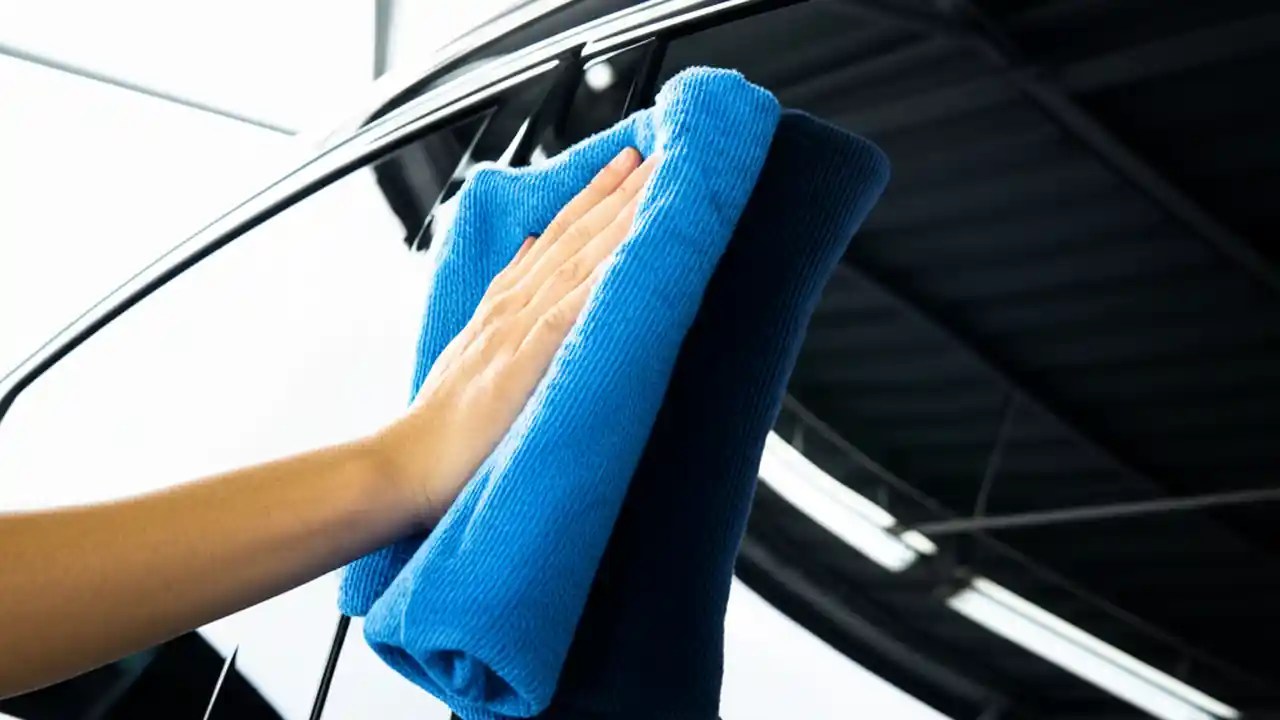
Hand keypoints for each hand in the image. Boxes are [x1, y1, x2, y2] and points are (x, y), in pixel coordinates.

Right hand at [372, 148, 657, 525]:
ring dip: (619, 219)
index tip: (628, 161)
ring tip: (657, 184)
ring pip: (578, 261)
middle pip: (575, 236)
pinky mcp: (524, 362)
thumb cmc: (446, 422)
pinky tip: (630, 256)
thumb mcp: (474, 348)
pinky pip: (569, 313)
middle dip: (620, 192)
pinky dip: (600, 280)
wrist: (409, 464)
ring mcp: (518, 330)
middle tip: (661, 152)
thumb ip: (504, 302)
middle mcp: (513, 307)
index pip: (557, 235)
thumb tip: (529, 249)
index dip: (595, 195)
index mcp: (505, 305)